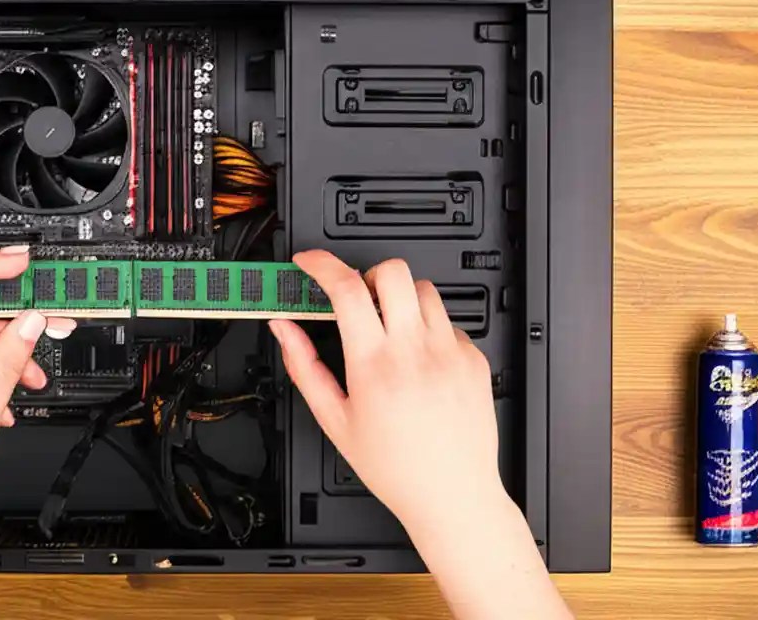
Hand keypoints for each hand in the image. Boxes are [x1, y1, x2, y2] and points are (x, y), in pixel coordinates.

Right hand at [268, 250, 502, 528]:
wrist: (453, 494)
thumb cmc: (395, 466)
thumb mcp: (335, 420)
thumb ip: (305, 367)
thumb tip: (284, 329)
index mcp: (375, 365)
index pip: (346, 289)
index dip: (321, 264)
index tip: (310, 263)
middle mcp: (416, 351)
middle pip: (392, 271)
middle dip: (367, 275)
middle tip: (358, 300)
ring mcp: (450, 352)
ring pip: (424, 289)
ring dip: (400, 299)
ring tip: (390, 332)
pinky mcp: (474, 359)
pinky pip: (448, 320)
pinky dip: (428, 328)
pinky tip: (419, 360)